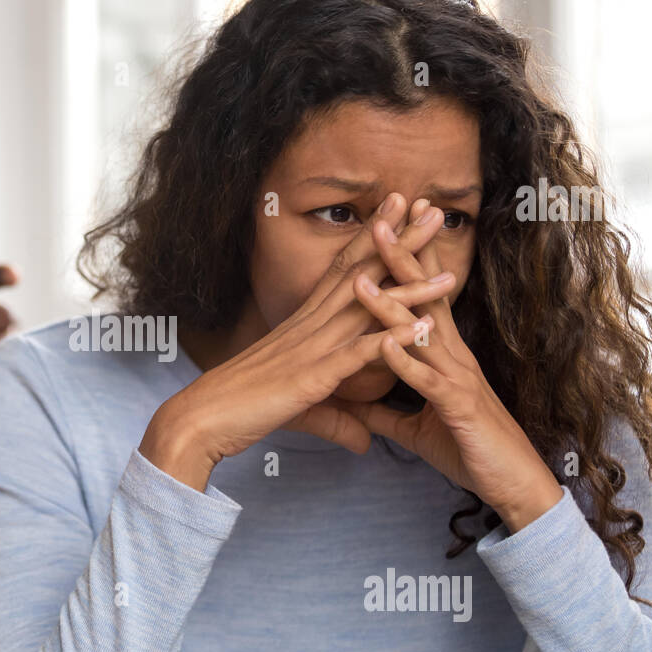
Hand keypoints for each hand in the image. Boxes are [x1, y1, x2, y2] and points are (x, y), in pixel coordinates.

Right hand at [140, 194, 453, 490]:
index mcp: (306, 325)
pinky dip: (390, 341)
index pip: (346, 271)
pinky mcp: (311, 378)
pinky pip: (357, 355)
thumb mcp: (302, 412)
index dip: (373, 239)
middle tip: (431, 209)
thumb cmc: (243, 408)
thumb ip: (338, 421)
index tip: (400, 211)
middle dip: (399, 241)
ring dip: (409, 288)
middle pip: (362, 273)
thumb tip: (364, 441)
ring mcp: (312, 349)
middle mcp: (311, 327)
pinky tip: (421, 329)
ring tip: (448, 271)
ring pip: (368, 309)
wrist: (203, 419)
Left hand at [339, 200, 561, 531]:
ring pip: (421, 333)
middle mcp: (453, 355)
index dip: (406, 260)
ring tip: (362, 279)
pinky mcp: (459, 406)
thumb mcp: (416, 429)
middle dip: (401, 258)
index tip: (388, 223)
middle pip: (423, 297)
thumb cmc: (470, 450)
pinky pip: (428, 381)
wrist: (513, 485)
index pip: (421, 297)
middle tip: (379, 218)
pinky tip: (384, 344)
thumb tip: (354, 405)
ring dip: (391, 306)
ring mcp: (458, 378)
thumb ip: (385, 412)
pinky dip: (405, 362)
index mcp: (443, 354)